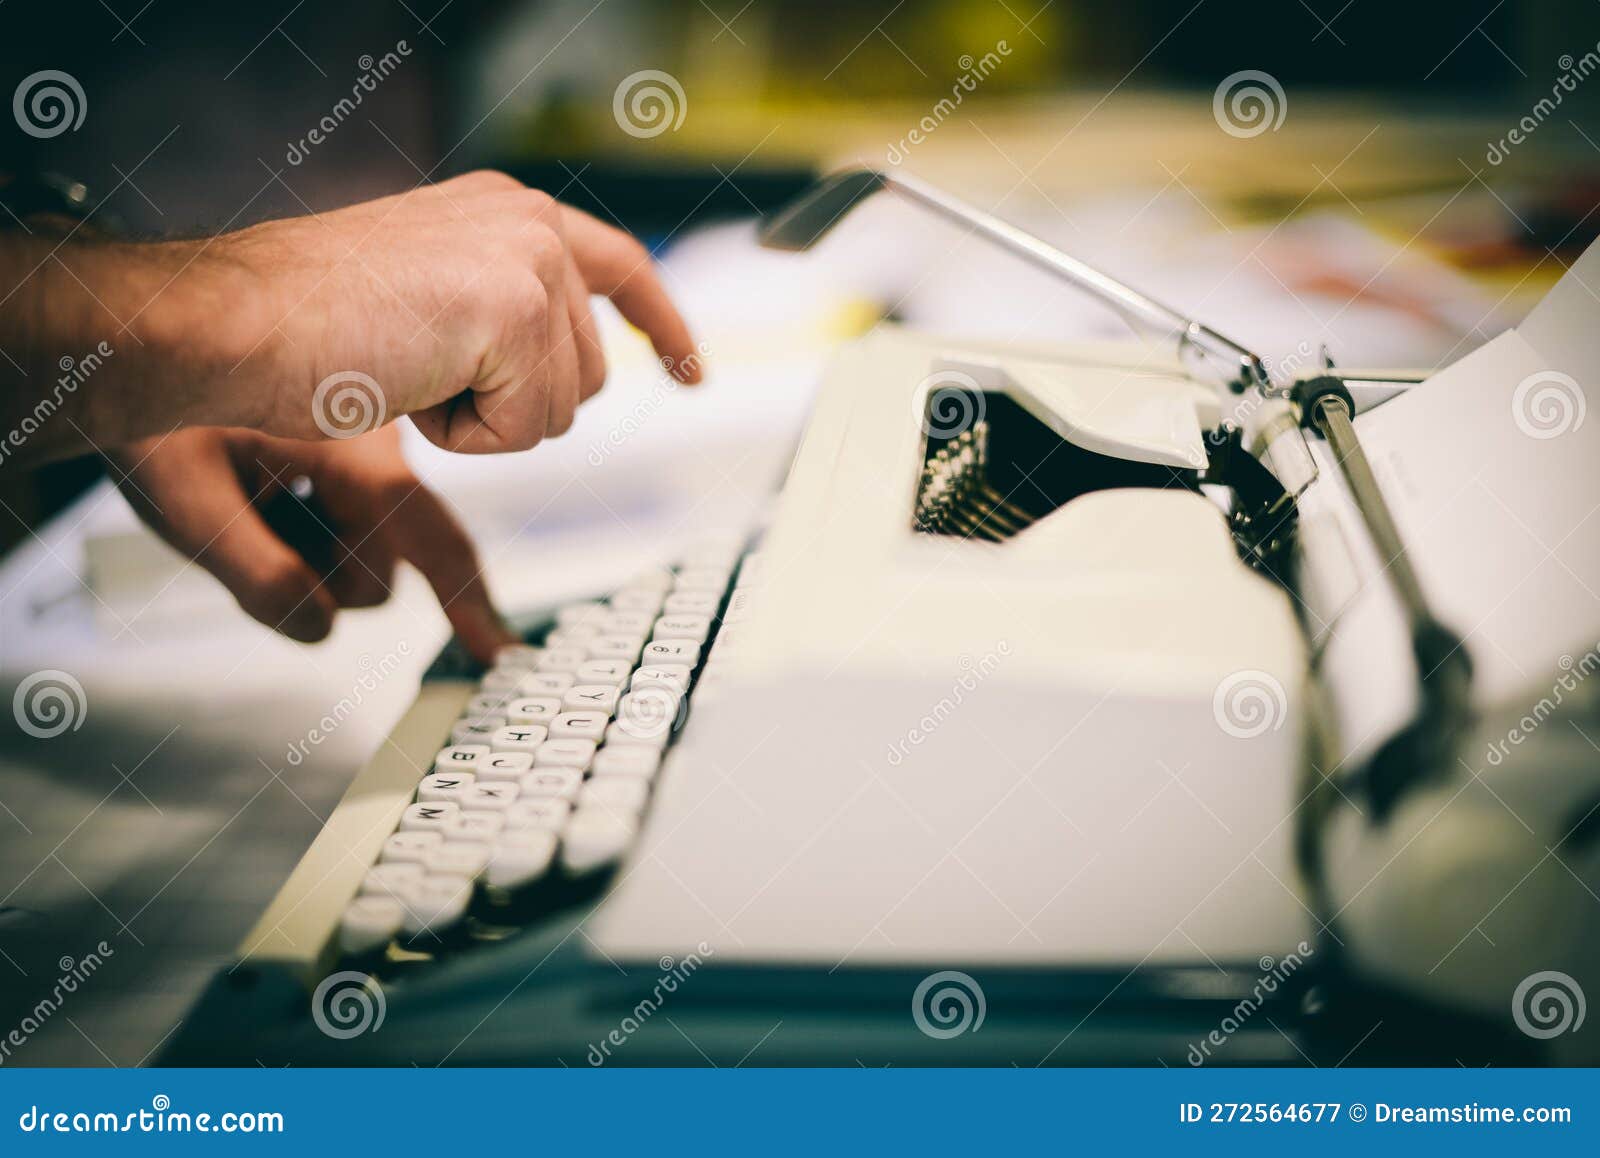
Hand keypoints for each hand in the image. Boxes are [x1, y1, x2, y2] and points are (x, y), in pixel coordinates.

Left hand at [105, 425, 514, 661]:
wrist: (137, 335)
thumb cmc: (157, 408)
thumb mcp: (186, 501)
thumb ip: (259, 577)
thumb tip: (319, 626)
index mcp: (354, 454)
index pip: (434, 541)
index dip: (470, 606)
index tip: (501, 653)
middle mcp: (379, 447)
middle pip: (380, 566)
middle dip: (319, 575)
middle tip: (241, 530)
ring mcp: (370, 445)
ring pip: (366, 550)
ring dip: (308, 551)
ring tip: (242, 499)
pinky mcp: (354, 447)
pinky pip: (352, 518)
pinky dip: (308, 525)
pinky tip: (261, 490)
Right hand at [222, 170, 700, 451]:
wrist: (232, 322)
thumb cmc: (304, 324)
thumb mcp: (426, 301)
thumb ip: (499, 309)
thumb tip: (563, 365)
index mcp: (508, 211)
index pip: (622, 267)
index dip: (661, 330)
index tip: (692, 375)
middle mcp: (529, 222)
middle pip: (589, 375)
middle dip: (511, 406)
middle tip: (419, 370)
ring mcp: (528, 260)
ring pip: (564, 410)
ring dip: (484, 421)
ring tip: (407, 368)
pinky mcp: (516, 309)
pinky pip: (528, 430)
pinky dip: (466, 437)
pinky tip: (409, 385)